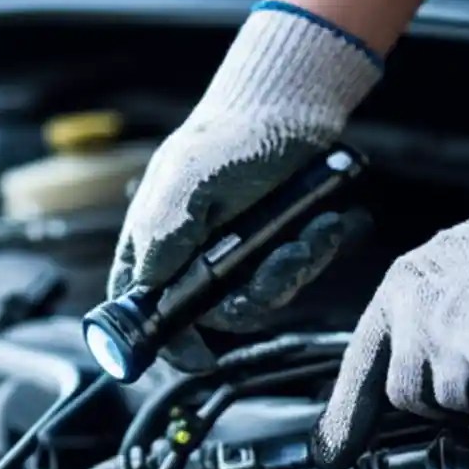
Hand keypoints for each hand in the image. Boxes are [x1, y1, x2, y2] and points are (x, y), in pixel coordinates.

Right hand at [108, 5, 380, 372]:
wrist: (286, 112)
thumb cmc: (226, 139)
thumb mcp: (186, 180)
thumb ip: (164, 232)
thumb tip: (149, 284)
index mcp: (153, 247)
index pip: (141, 310)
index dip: (165, 341)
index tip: (198, 357)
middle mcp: (191, 262)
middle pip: (213, 315)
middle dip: (254, 295)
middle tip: (283, 258)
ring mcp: (236, 261)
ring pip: (261, 300)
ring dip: (291, 270)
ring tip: (311, 230)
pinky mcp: (275, 254)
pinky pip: (293, 277)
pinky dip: (313, 253)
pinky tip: (326, 222)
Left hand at [311, 119, 468, 468]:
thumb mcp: (455, 265)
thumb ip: (424, 312)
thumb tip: (409, 368)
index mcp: (403, 285)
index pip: (361, 362)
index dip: (347, 414)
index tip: (334, 451)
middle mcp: (417, 310)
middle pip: (407, 396)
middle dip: (441, 400)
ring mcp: (452, 335)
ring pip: (455, 404)